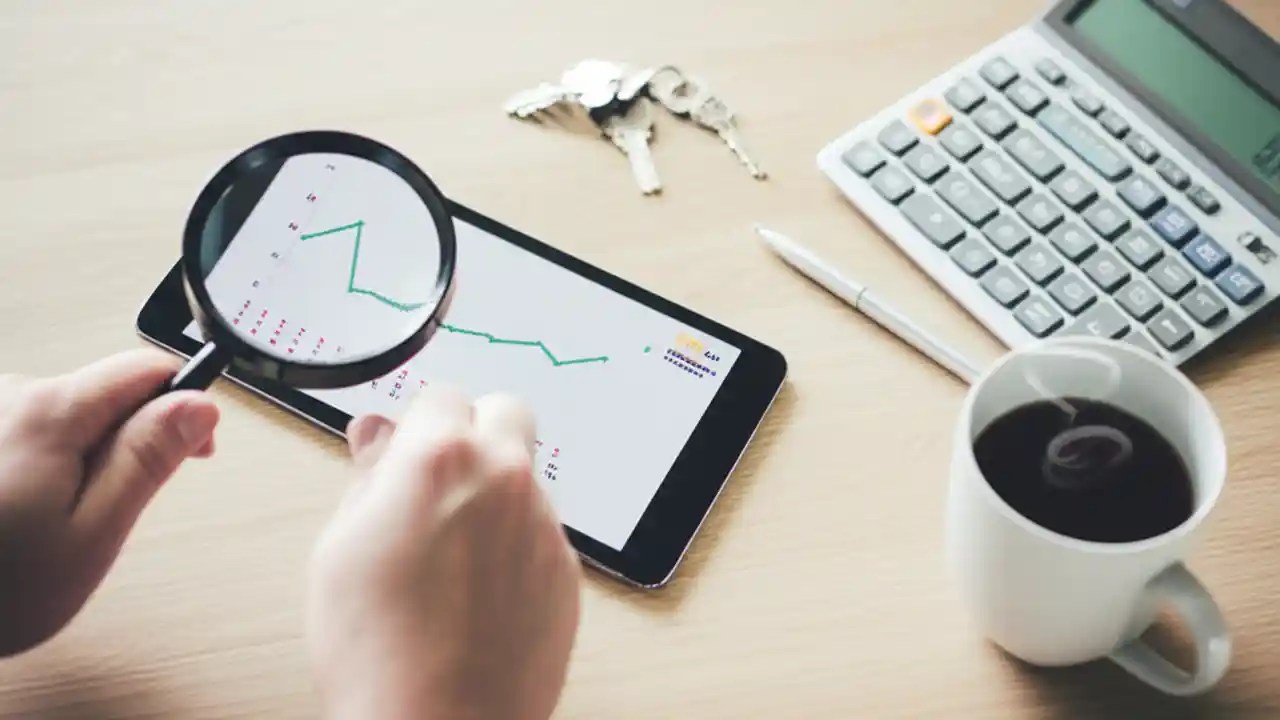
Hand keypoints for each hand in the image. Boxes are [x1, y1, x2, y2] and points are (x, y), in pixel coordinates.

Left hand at [0, 349, 219, 655]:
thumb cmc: (3, 589)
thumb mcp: (93, 532)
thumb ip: (147, 459)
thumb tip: (199, 404)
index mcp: (48, 411)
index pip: (146, 368)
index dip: (184, 403)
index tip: (193, 451)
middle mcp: (9, 395)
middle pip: (108, 390)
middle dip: (132, 439)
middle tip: (117, 509)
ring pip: (73, 412)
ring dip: (88, 455)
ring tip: (62, 521)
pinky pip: (37, 429)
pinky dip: (51, 462)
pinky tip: (30, 509)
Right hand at [307, 386, 581, 719]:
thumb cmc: (377, 650)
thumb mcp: (340, 548)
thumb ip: (369, 476)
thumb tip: (376, 435)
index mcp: (442, 459)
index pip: (441, 395)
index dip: (418, 424)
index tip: (406, 450)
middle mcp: (505, 479)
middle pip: (505, 412)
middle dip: (475, 433)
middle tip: (440, 480)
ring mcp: (543, 524)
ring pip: (525, 476)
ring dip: (496, 493)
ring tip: (450, 556)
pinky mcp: (565, 569)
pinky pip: (541, 530)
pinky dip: (515, 543)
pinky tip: (478, 589)